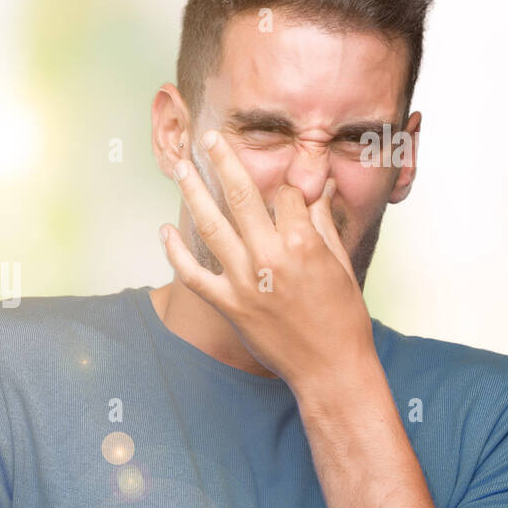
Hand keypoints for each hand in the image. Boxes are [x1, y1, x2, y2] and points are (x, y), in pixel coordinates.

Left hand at [159, 130, 374, 393]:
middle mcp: (269, 258)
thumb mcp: (339, 263)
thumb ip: (320, 223)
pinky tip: (164, 231)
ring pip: (210, 226)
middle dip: (222, 161)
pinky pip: (193, 274)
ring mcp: (244, 282)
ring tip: (179, 169)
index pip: (284, 195)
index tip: (281, 177)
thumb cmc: (342, 317)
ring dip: (192, 193)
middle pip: (241, 196)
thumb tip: (314, 190)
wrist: (330, 368)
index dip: (285, 184)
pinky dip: (175, 252)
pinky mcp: (228, 305)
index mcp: (302, 243)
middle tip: (208, 139)